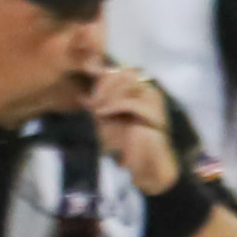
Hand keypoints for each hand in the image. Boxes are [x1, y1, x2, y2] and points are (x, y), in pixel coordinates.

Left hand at [88, 66, 177, 193]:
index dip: (102, 73)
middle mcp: (149, 92)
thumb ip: (97, 104)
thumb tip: (81, 93)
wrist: (143, 165)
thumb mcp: (105, 120)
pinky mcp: (155, 115)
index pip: (120, 71)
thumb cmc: (124, 143)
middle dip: (104, 84)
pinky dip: (113, 106)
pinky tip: (101, 114)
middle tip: (90, 100)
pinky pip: (131, 103)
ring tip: (94, 108)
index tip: (86, 80)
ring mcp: (155, 102)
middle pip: (125, 73)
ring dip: (107, 95)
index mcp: (138, 90)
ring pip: (129, 85)